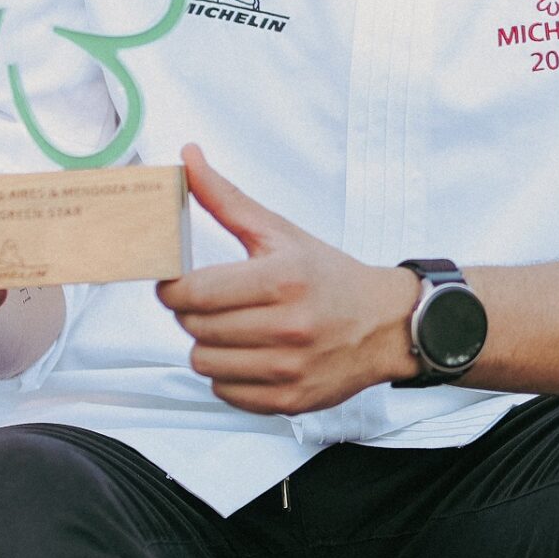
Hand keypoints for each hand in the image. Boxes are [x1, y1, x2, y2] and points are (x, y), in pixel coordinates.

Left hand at [155, 143, 422, 414]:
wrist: (385, 324)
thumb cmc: (328, 276)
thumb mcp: (280, 232)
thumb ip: (226, 199)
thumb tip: (188, 157)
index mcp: (282, 278)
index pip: (194, 292)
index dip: (173, 289)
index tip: (177, 283)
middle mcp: (288, 326)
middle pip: (195, 328)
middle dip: (192, 313)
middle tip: (212, 302)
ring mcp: (289, 368)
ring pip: (204, 364)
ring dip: (208, 346)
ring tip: (232, 329)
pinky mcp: (290, 400)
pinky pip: (225, 392)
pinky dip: (227, 375)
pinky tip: (248, 354)